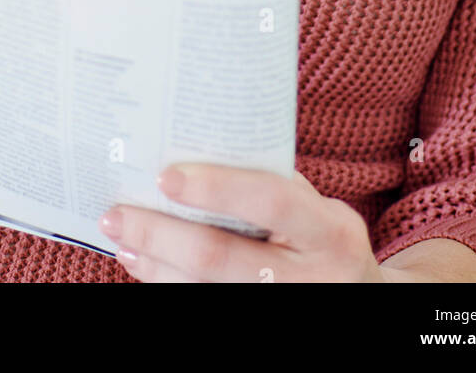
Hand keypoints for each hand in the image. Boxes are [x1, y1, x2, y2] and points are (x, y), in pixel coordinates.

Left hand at [98, 164, 384, 282]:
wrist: (359, 297)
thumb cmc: (322, 236)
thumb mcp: (316, 206)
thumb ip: (267, 183)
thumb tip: (190, 150)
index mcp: (329, 232)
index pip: (269, 201)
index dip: (216, 187)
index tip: (165, 175)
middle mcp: (310, 279)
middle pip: (219, 257)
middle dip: (159, 233)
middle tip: (116, 214)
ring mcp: (283, 308)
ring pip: (202, 289)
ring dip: (152, 264)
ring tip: (121, 237)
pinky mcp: (257, 325)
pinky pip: (202, 304)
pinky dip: (165, 282)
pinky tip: (143, 263)